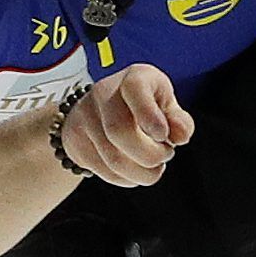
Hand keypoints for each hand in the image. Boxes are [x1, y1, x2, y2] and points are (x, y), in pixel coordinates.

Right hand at [60, 64, 195, 185]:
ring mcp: (84, 116)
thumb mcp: (166, 106)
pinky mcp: (75, 141)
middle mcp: (103, 92)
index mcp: (133, 77)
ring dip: (142, 172)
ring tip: (154, 167)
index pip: (134, 88)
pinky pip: (104, 171)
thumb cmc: (144, 108)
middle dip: (150, 154)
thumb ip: (179, 121)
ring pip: (113, 159)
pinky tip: (135, 170)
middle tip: (165, 155)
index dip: (149, 114)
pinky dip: (127, 178)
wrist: (102, 112)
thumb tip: (180, 135)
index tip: (163, 135)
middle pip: (119, 130)